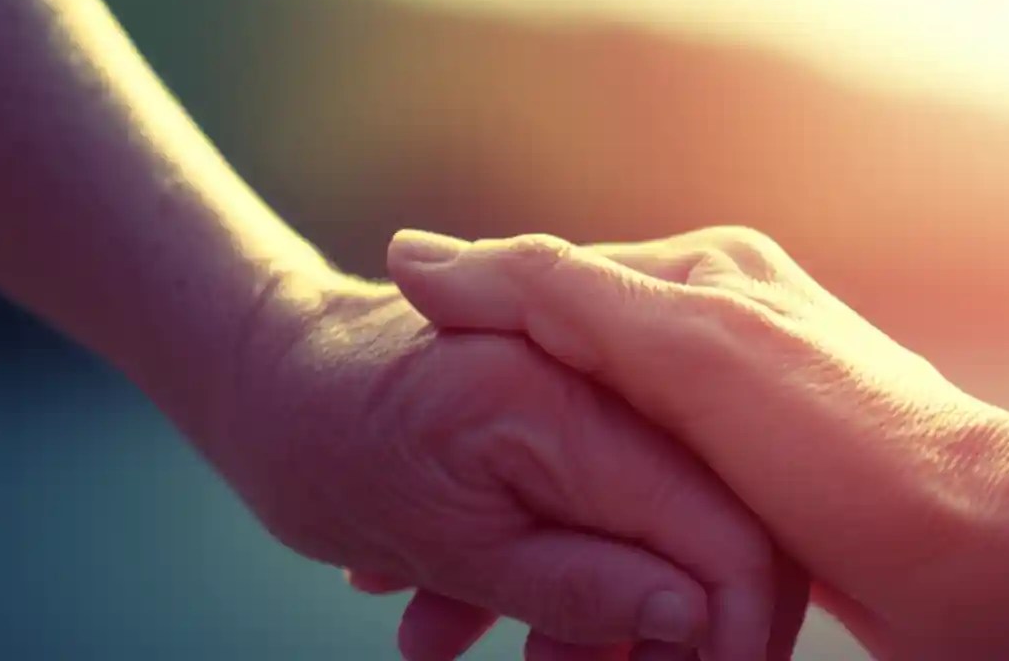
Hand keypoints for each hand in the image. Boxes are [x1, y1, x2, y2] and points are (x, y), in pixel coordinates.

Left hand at [196, 276, 807, 660]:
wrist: (272, 374)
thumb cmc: (326, 451)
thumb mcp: (443, 547)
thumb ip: (576, 584)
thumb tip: (696, 623)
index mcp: (571, 405)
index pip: (726, 525)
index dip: (736, 626)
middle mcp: (605, 377)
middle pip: (713, 519)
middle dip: (668, 624)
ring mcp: (595, 384)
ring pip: (661, 516)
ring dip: (602, 606)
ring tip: (512, 655)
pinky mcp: (576, 404)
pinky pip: (611, 495)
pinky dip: (569, 564)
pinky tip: (481, 609)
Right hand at [386, 226, 1008, 659]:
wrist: (986, 563)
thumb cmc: (841, 452)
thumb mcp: (691, 349)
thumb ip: (558, 293)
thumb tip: (414, 258)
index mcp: (699, 279)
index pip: (537, 303)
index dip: (454, 366)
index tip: (389, 444)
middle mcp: (716, 334)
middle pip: (558, 394)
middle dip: (479, 476)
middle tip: (393, 565)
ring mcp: (738, 414)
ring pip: (592, 462)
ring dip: (526, 532)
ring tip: (450, 601)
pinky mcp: (756, 486)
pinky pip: (640, 508)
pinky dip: (589, 553)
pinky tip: (552, 597)